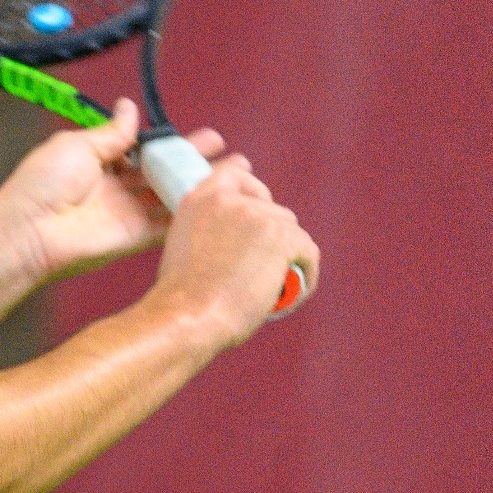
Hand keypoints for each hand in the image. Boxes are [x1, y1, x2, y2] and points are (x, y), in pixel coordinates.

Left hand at [0, 98, 236, 283]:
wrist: (31, 231)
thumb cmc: (44, 183)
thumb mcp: (78, 145)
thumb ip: (111, 132)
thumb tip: (128, 106)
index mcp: (97, 161)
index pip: (140, 148)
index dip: (166, 141)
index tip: (193, 132)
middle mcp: (115, 186)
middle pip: (159, 171)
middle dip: (190, 158)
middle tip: (221, 147)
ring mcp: (126, 212)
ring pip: (169, 195)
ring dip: (199, 182)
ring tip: (235, 168)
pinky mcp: (135, 237)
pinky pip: (168, 224)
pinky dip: (191, 212)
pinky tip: (219, 198)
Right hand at [148, 163, 319, 347]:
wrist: (189, 317)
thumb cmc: (183, 298)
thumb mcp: (184, 249)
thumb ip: (208, 232)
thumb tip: (238, 243)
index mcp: (199, 200)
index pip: (234, 175)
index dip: (253, 189)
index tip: (261, 207)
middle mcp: (229, 201)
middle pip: (273, 210)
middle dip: (274, 238)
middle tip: (264, 271)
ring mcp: (259, 216)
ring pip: (293, 233)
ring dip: (290, 258)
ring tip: (275, 288)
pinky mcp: (284, 237)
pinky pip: (309, 253)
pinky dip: (305, 276)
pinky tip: (289, 297)